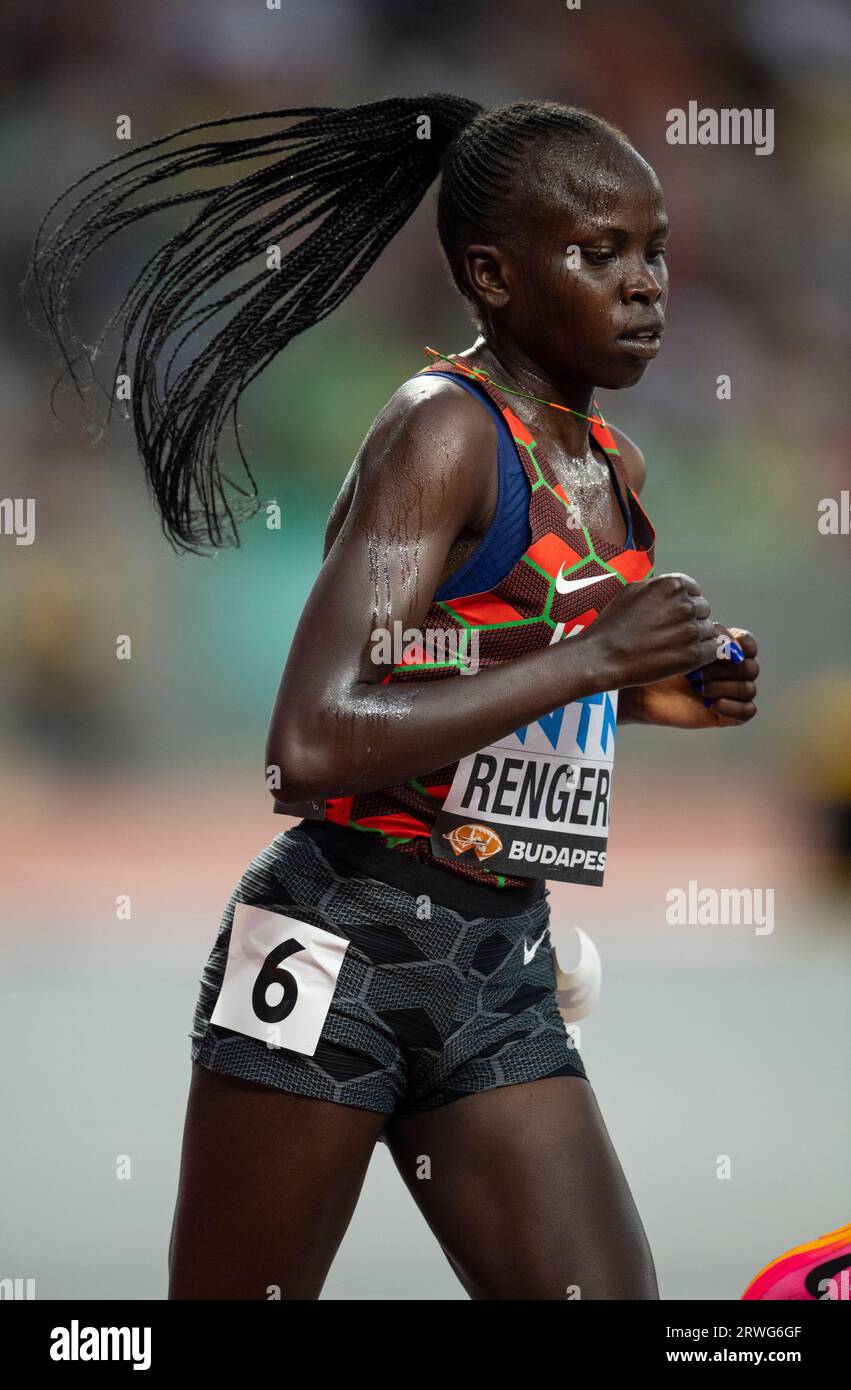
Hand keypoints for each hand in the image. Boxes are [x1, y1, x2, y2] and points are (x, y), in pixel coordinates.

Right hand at [583, 572, 717, 690]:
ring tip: (671, 647)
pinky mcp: (694, 654)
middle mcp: (686, 604)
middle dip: (690, 620)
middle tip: (669, 634)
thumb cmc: (613, 624)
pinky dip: (701, 654)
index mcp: (673, 584)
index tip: (672, 617)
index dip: (684, 605)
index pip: (695, 591)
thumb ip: (659, 586)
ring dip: (695, 638)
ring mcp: (691, 630)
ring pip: (707, 631)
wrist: (603, 656)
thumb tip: (675, 589)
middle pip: (703, 610)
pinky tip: (683, 656)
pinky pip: (712, 650)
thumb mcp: (632, 590)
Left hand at [623, 626, 758, 728]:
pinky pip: (748, 711)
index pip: (749, 645)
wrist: (642, 691)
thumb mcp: (685, 646)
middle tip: (694, 673)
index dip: (741, 645)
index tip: (719, 647)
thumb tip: (735, 649)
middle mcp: (733, 672)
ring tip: (697, 688)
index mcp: (725, 650)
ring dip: (722, 687)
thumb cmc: (660, 665)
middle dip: (722, 669)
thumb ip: (711, 640)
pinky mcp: (726, 714)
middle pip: (750, 667)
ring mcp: (731, 694)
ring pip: (749, 689)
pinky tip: (709, 704)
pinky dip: (731, 706)